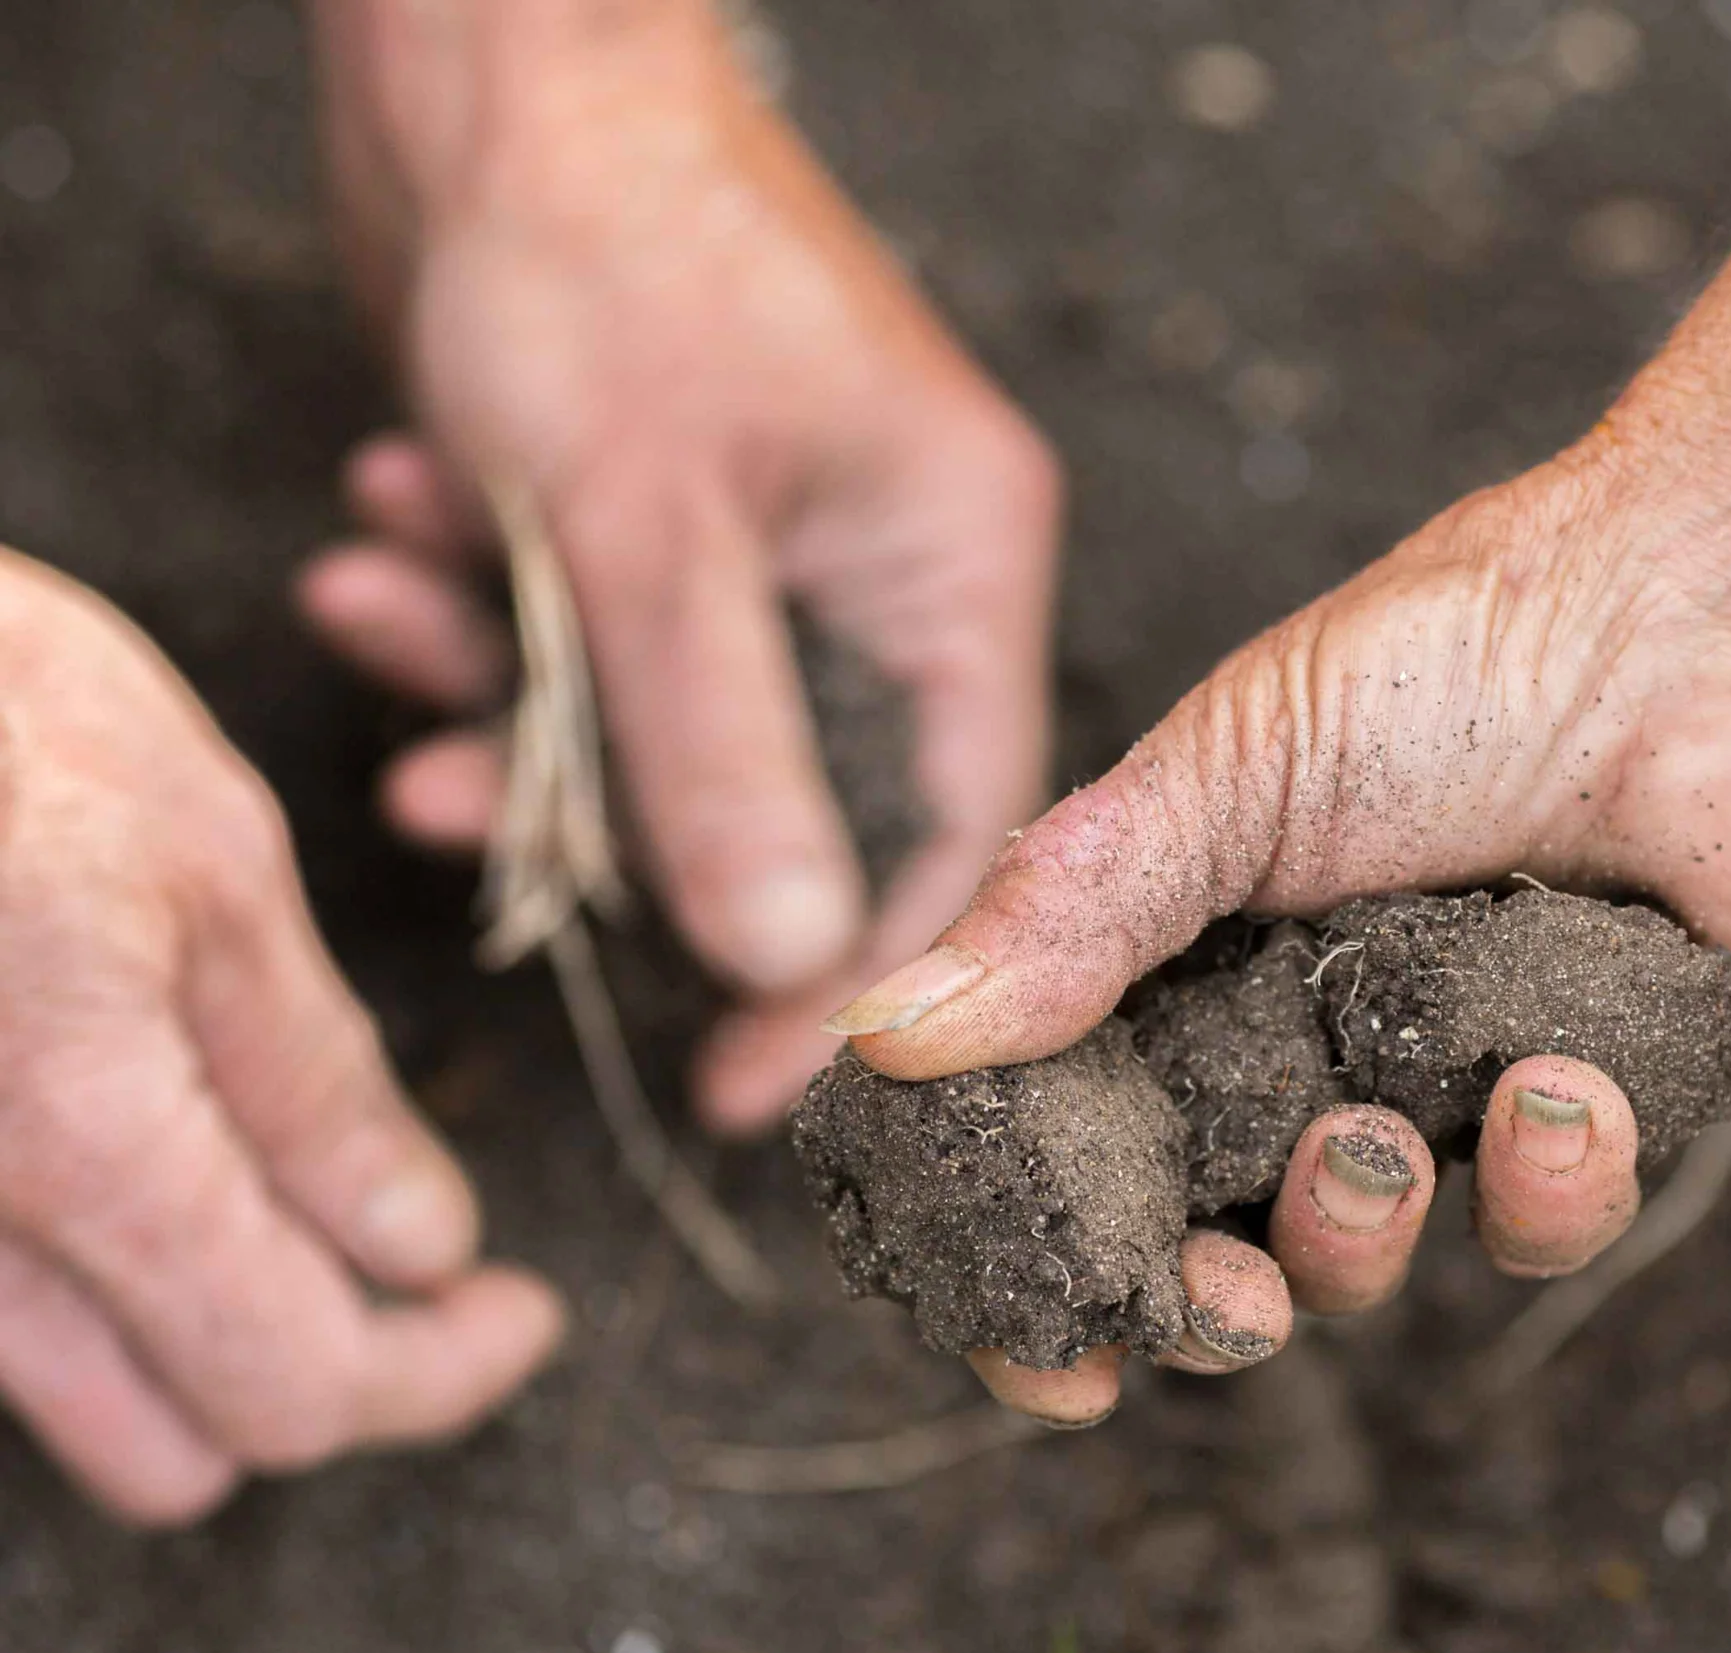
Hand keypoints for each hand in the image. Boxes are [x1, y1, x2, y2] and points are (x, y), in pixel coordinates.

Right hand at [0, 551, 562, 1522]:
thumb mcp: (206, 859)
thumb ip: (312, 1081)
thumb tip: (426, 1247)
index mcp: (84, 1153)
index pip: (303, 1386)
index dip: (444, 1372)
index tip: (524, 1309)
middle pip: (195, 1442)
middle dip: (334, 1368)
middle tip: (419, 1258)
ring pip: (88, 1401)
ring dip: (219, 1338)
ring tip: (303, 1193)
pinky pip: (6, 1318)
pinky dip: (112, 1282)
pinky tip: (168, 1147)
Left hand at [297, 0, 1059, 1130]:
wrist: (483, 60)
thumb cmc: (599, 246)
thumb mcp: (648, 532)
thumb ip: (717, 760)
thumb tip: (780, 960)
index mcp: (948, 567)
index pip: (947, 833)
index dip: (847, 974)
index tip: (739, 1080)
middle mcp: (878, 577)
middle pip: (785, 803)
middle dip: (608, 816)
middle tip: (471, 822)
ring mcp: (770, 559)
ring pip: (657, 736)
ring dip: (505, 706)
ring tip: (389, 624)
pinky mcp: (662, 539)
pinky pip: (585, 657)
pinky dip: (483, 627)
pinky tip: (394, 541)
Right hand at [833, 95, 1730, 1423]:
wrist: (1687, 621)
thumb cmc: (1436, 669)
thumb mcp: (1213, 782)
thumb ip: (1059, 915)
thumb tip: (881, 1034)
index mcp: (1171, 982)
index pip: (1074, 1162)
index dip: (1052, 1278)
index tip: (1054, 1361)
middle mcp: (1287, 1051)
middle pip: (1209, 1256)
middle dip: (1210, 1313)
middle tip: (1226, 1308)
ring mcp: (1429, 1088)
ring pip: (1366, 1260)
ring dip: (1361, 1238)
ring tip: (1379, 1139)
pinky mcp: (1579, 1108)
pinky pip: (1544, 1223)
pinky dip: (1544, 1185)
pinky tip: (1552, 1085)